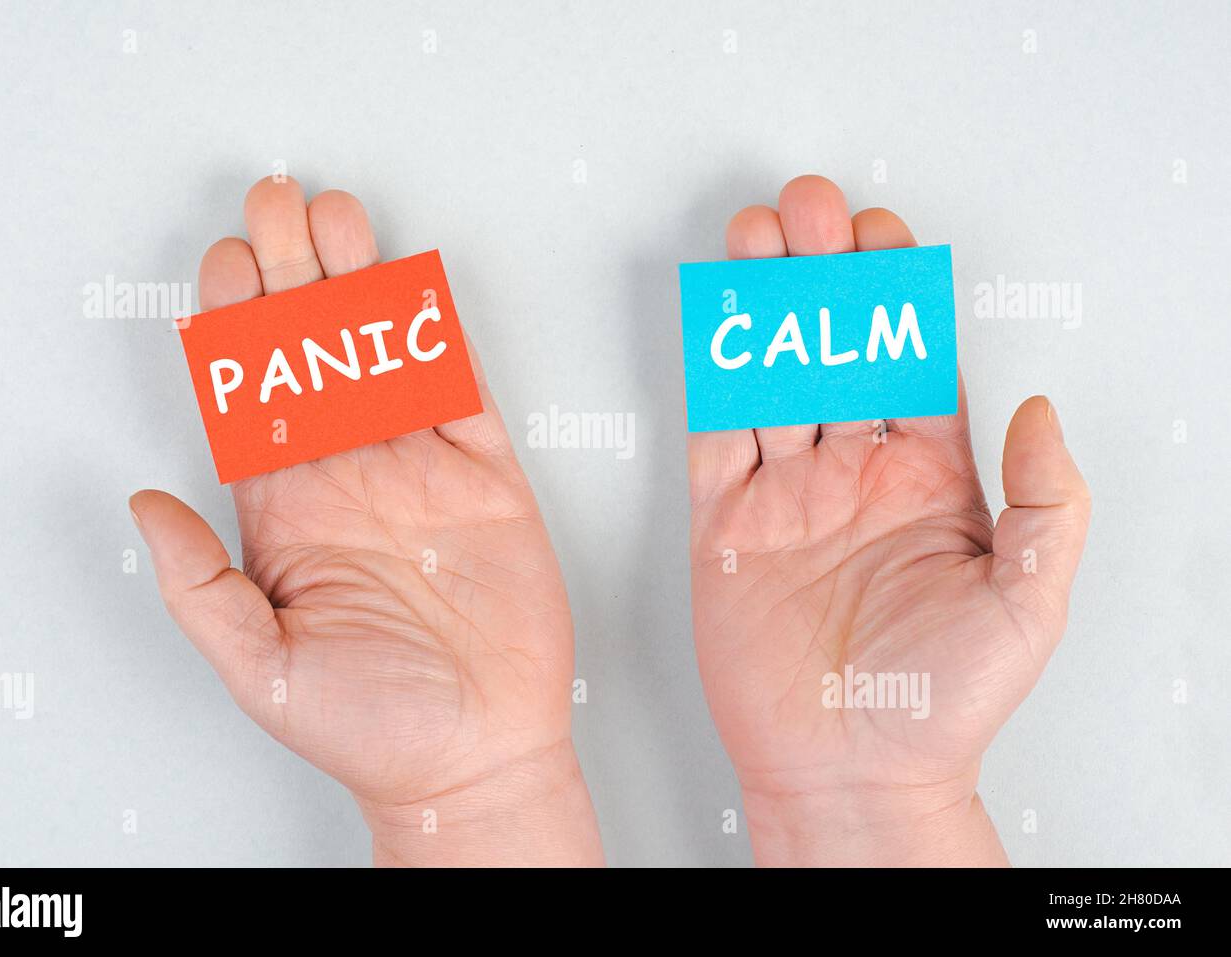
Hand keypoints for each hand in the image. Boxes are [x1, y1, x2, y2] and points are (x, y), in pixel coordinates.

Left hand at [132, 177, 601, 866]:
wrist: (474, 753)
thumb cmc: (371, 726)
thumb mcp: (260, 668)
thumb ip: (201, 586)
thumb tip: (146, 506)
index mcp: (286, 510)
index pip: (250, 395)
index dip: (235, 324)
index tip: (226, 265)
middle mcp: (347, 475)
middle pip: (312, 352)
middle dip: (290, 273)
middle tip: (276, 204)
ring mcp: (417, 470)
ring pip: (382, 352)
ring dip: (359, 283)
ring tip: (336, 218)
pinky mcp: (483, 475)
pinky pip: (458, 386)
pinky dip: (439, 333)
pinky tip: (415, 284)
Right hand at [688, 176, 1090, 865]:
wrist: (850, 772)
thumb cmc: (941, 703)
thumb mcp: (1029, 605)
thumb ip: (1045, 505)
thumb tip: (1037, 410)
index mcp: (929, 480)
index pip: (910, 361)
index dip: (895, 293)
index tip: (882, 235)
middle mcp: (855, 475)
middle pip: (833, 350)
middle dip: (821, 275)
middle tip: (807, 209)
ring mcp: (787, 497)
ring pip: (770, 377)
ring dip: (761, 307)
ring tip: (755, 238)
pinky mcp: (727, 527)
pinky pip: (717, 436)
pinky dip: (711, 376)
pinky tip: (713, 323)